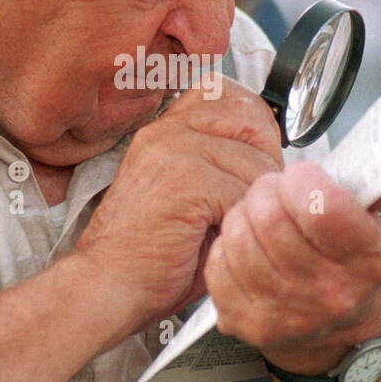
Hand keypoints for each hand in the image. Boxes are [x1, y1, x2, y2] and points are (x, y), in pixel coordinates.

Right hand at [74, 78, 283, 337]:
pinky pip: (245, 192)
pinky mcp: (185, 179)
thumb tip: (274, 160)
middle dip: (265, 161)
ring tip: (230, 226)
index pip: (232, 96)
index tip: (253, 164)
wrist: (106, 285)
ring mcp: (174, 150)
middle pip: (252, 119)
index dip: (255, 129)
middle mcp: (168, 130)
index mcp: (166, 129)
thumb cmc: (148, 253)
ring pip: (257, 161)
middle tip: (248, 201)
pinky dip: (244, 223)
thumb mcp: (187, 195)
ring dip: (256, 201)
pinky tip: (220, 238)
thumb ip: (221, 164)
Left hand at [205, 161, 380, 375]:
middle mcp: (328, 293)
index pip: (322, 206)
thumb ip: (380, 188)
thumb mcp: (373, 228)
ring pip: (238, 237)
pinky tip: (247, 250)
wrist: (335, 338)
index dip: (303, 179)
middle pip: (270, 217)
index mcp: (367, 262)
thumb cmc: (347, 271)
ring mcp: (285, 314)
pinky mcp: (247, 324)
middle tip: (274, 193)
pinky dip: (227, 248)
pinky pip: (218, 263)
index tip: (303, 177)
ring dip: (243, 216)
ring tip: (259, 220)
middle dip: (266, 191)